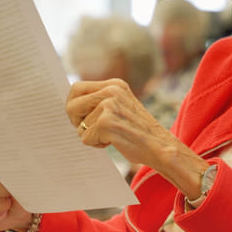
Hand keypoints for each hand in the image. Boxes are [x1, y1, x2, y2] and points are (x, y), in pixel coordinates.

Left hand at [67, 79, 207, 199]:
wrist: (160, 147)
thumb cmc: (139, 132)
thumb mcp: (121, 107)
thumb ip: (100, 102)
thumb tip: (70, 105)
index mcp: (114, 84)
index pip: (77, 88)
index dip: (74, 105)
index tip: (80, 118)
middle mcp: (111, 90)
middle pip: (71, 104)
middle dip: (76, 121)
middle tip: (90, 130)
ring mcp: (108, 106)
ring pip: (79, 125)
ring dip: (91, 135)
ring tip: (111, 136)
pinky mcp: (106, 123)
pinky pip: (85, 138)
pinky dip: (97, 144)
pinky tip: (114, 142)